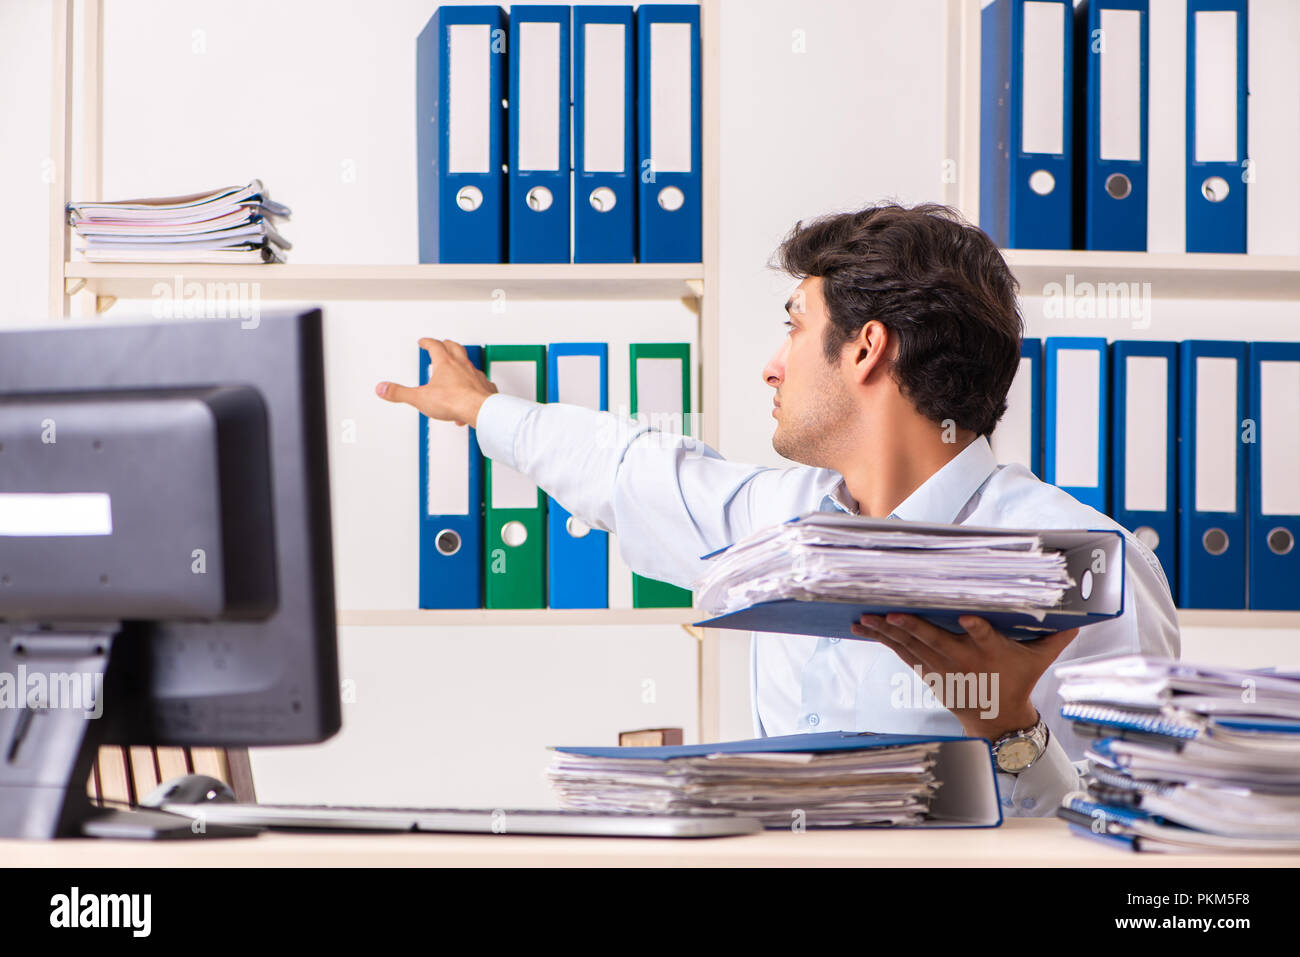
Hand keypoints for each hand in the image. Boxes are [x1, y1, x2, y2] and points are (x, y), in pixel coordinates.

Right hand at [376, 338, 496, 426]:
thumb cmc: (455, 401)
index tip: (423, 341)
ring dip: (462, 362)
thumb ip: (400, 393)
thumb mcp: (420, 398)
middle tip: (443, 343)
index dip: (428, 342)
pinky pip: (479, 381)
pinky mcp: (485, 387)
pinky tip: (472, 390)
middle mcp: (462, 366)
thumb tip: (383, 388)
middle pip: (455, 348)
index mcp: (445, 363)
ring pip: (469, 363)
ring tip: (457, 366)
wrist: (480, 410)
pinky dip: (474, 383)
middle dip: (447, 344)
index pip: (435, 346)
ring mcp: (475, 375)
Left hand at [850, 613, 1078, 740]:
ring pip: (911, 646)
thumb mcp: (1039, 660)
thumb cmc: (1016, 682)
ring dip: (886, 632)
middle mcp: (962, 659)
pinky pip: (902, 653)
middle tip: (892, 614)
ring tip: (864, 618)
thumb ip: (1055, 637)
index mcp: (990, 651)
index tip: (965, 617)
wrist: (996, 719)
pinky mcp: (928, 672)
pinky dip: (883, 641)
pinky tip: (864, 629)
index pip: (984, 636)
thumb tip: (1079, 617)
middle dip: (913, 627)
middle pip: (935, 641)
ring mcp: (942, 667)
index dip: (976, 627)